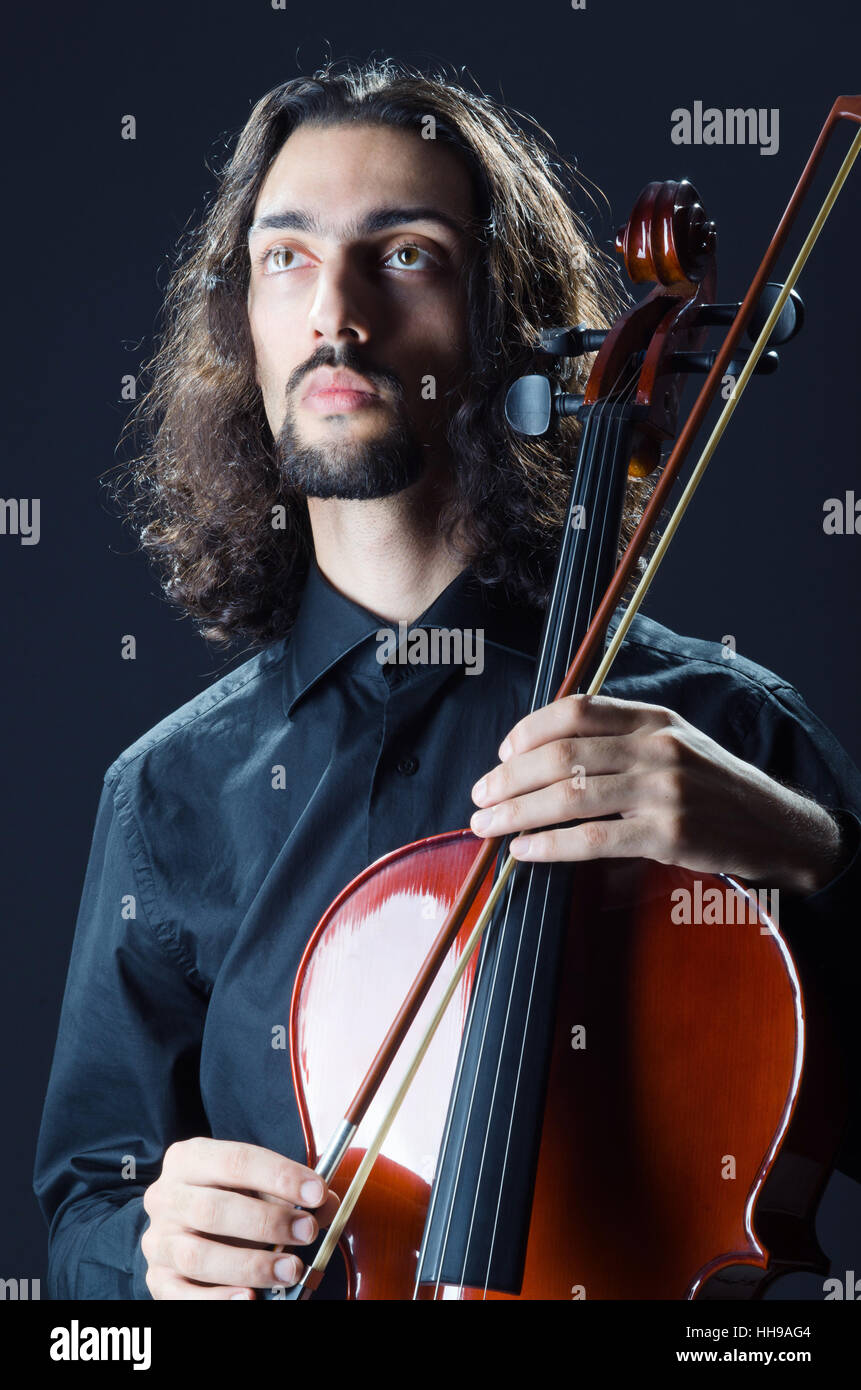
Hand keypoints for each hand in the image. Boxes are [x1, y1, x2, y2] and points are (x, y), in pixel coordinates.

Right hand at [142, 1137, 338, 1299]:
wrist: (184, 1224)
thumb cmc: (228, 1197)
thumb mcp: (256, 1184)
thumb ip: (290, 1191)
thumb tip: (326, 1203)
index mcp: (189, 1159)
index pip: (235, 1160)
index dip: (279, 1176)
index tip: (317, 1191)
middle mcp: (167, 1197)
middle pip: (213, 1209)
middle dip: (267, 1222)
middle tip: (307, 1232)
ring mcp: (159, 1240)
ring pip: (197, 1255)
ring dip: (250, 1265)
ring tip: (290, 1270)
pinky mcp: (158, 1278)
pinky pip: (183, 1295)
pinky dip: (218, 1300)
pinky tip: (250, 1297)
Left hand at [469, 693, 844, 895]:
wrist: (774, 825)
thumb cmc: (712, 786)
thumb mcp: (675, 742)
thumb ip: (620, 738)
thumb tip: (546, 753)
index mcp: (653, 718)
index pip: (575, 711)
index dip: (528, 731)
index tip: (502, 753)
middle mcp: (656, 747)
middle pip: (561, 755)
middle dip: (508, 777)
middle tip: (479, 796)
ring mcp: (663, 790)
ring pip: (568, 796)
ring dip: (516, 812)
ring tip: (486, 826)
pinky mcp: (667, 835)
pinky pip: (592, 839)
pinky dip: (549, 845)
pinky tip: (524, 850)